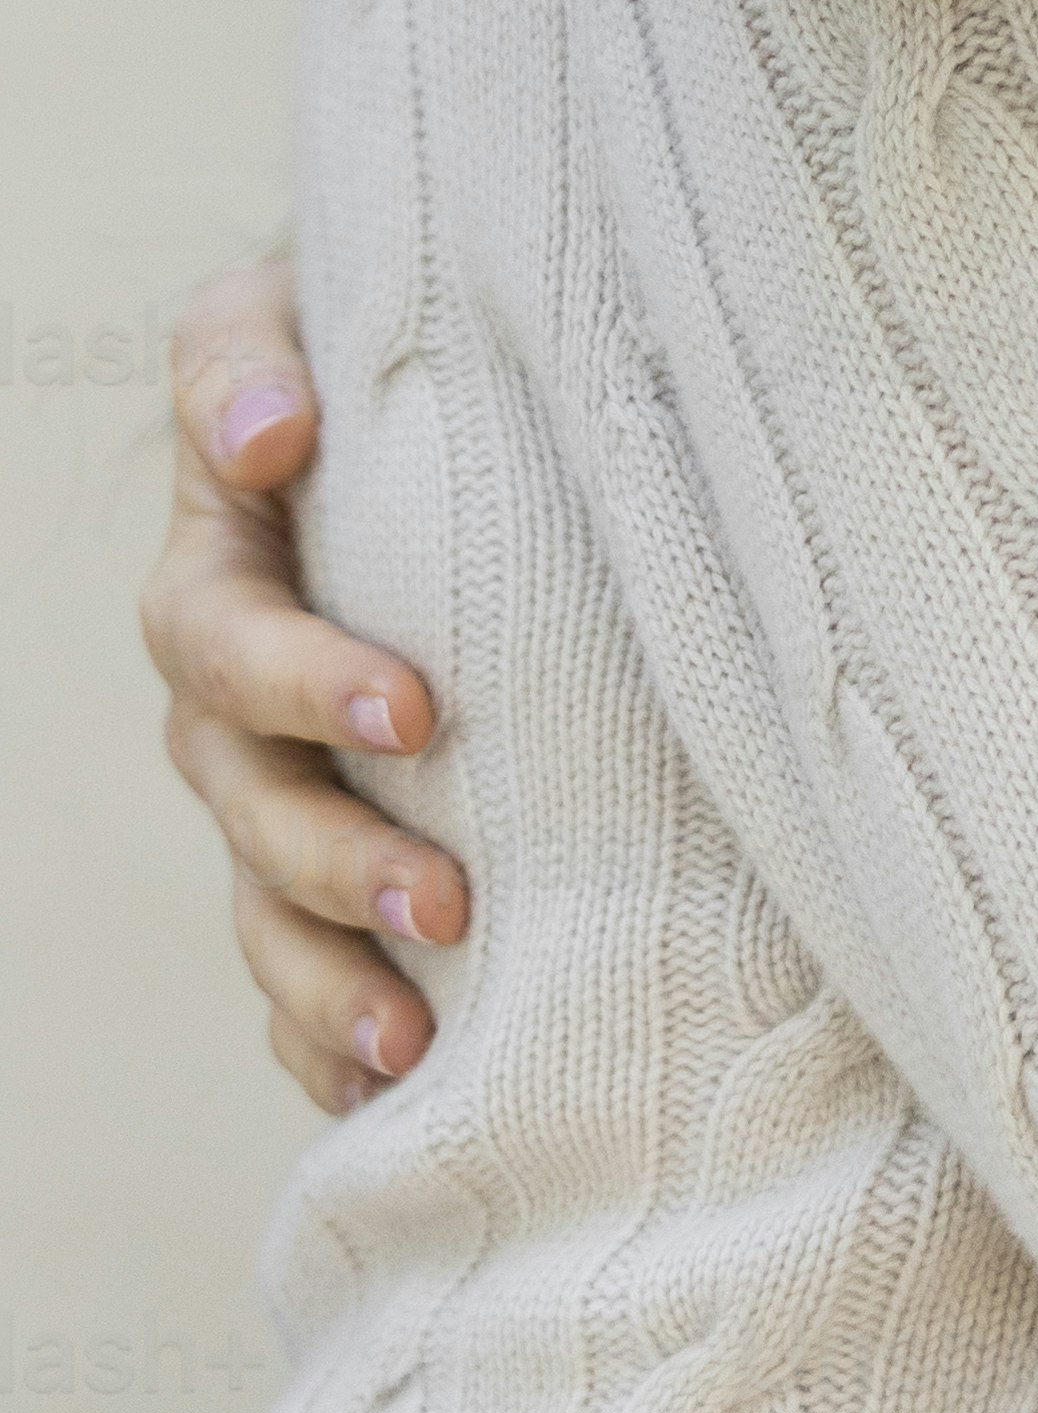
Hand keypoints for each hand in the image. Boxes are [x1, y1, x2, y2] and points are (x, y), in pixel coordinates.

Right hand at [141, 261, 458, 1107]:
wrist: (437, 389)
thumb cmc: (372, 345)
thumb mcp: (292, 309)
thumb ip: (250, 362)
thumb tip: (270, 433)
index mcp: (218, 572)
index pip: (222, 644)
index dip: (300, 685)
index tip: (416, 713)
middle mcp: (232, 704)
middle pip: (246, 806)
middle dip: (333, 864)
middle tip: (444, 903)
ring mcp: (275, 792)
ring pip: (268, 912)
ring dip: (330, 983)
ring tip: (414, 1043)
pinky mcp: (335, 857)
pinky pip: (304, 980)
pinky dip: (331, 1045)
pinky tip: (403, 1102)